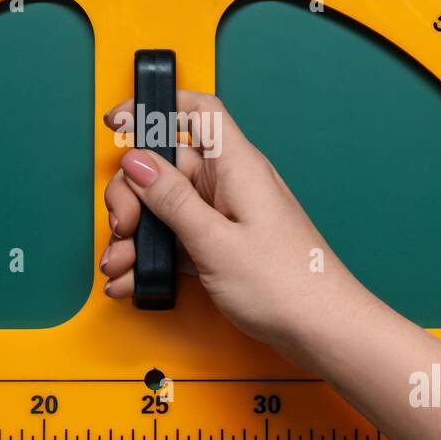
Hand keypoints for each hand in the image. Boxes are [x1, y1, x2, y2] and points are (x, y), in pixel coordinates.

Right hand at [100, 90, 373, 360]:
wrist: (322, 331)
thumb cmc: (288, 285)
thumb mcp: (216, 242)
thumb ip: (172, 200)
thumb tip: (137, 162)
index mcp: (237, 167)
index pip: (196, 111)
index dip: (155, 108)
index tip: (117, 124)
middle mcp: (231, 185)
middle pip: (166, 166)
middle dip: (132, 194)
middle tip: (124, 226)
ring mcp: (226, 215)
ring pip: (165, 207)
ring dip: (136, 234)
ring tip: (122, 264)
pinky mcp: (222, 245)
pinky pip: (177, 238)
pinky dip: (153, 256)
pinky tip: (135, 279)